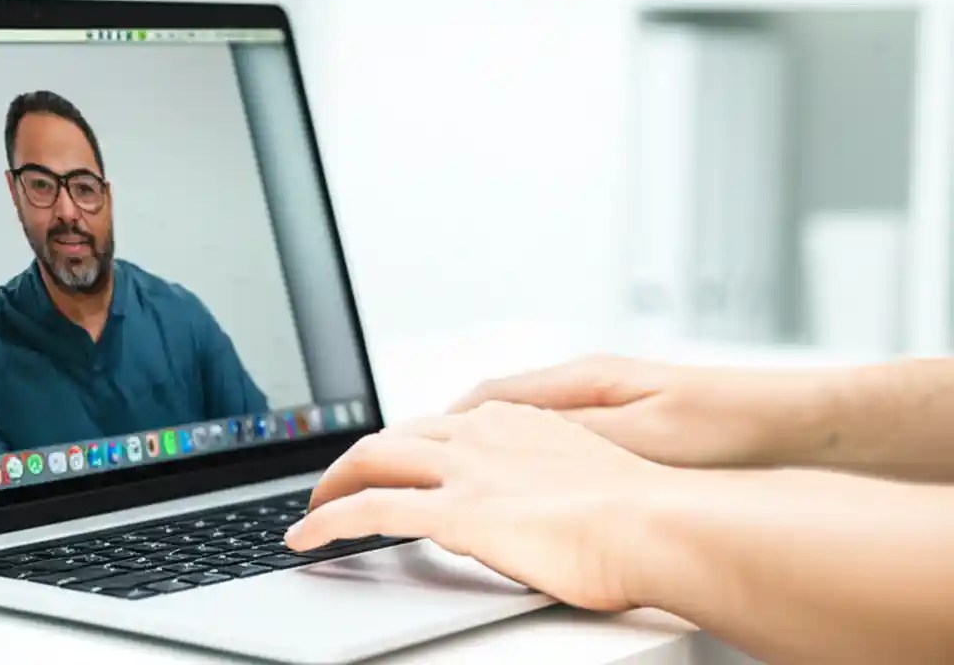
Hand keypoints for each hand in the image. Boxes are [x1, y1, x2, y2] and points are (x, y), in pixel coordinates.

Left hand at [283, 401, 671, 610]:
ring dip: (334, 484)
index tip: (389, 464)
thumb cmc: (637, 514)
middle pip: (394, 436)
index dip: (402, 448)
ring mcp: (464, 468)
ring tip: (314, 509)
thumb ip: (539, 478)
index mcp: (512, 424)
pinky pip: (368, 509)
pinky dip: (328, 521)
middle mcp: (480, 434)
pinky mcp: (454, 509)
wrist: (654, 524)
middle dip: (356, 459)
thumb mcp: (582, 478)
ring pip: (372, 460)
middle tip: (336, 484)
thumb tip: (517, 500)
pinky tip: (306, 537)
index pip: (435, 429)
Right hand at [448, 355, 834, 468]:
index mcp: (587, 379)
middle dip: (456, 430)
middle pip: (500, 403)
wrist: (798, 424)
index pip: (491, 394)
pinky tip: (530, 477)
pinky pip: (556, 433)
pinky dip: (527, 451)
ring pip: (527, 417)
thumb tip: (516, 441)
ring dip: (490, 440)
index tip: (411, 443)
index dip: (447, 421)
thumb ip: (580, 438)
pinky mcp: (629, 420)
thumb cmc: (731, 427)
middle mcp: (590, 383)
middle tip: (420, 459)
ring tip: (461, 470)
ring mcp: (609, 399)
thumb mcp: (646, 436)